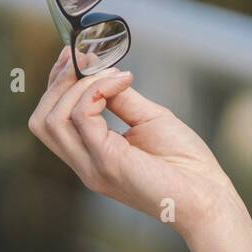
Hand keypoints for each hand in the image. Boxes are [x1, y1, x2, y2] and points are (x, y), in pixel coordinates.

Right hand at [28, 46, 242, 240]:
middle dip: (58, 82)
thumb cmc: (186, 164)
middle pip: (42, 120)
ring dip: (78, 85)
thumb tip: (105, 73)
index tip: (76, 55)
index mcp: (91, 156)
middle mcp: (85, 164)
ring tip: (111, 71)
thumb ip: (122, 99)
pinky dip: (97, 91)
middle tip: (86, 57)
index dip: (58, 84)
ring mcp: (92, 166)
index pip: (51, 120)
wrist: (208, 196)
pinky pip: (81, 118)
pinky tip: (124, 80)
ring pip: (52, 120)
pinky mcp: (106, 162)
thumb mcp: (149, 119)